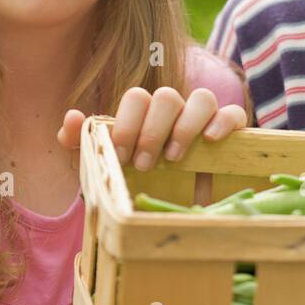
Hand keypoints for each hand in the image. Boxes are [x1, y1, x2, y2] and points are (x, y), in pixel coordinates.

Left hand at [56, 86, 245, 170]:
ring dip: (185, 126)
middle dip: (152, 132)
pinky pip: (232, 113)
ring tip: (174, 159)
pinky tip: (210, 140)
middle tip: (144, 165)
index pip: (136, 98)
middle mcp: (174, 112)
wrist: (170, 207)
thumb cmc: (135, 183)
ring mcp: (203, 119)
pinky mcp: (230, 132)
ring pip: (201, 98)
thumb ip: (82, 142)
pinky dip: (223, 121)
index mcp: (144, 115)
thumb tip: (72, 117)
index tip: (122, 156)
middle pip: (166, 97)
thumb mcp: (103, 165)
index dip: (128, 124)